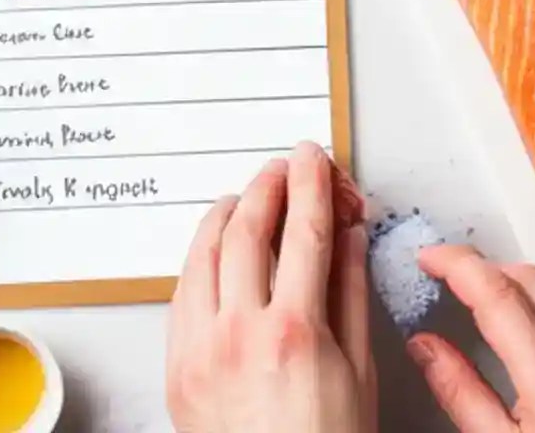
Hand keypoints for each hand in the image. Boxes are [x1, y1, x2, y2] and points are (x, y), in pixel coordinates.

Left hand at [166, 142, 375, 432]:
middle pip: (248, 230)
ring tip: (247, 198)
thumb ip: (350, 297)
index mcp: (293, 331)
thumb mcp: (359, 373)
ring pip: (204, 253)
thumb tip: (347, 239)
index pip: (303, 232)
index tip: (315, 161)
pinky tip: (217, 250)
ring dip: (227, 214)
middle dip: (267, 186)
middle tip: (283, 168)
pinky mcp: (176, 364)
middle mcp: (238, 332)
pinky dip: (201, 258)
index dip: (311, 186)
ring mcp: (199, 347)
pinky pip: (182, 290)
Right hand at [408, 245, 534, 432]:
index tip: (429, 259)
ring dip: (515, 281)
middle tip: (447, 277)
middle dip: (481, 268)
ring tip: (483, 297)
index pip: (496, 293)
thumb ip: (461, 394)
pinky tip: (530, 318)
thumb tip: (426, 347)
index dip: (455, 264)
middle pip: (527, 277)